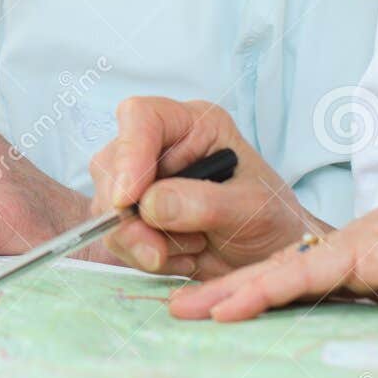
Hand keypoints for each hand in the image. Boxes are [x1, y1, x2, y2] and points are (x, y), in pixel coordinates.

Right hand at [90, 97, 322, 277]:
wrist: (270, 260)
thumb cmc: (271, 221)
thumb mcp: (252, 209)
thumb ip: (205, 203)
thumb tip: (149, 204)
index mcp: (193, 125)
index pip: (142, 117)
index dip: (129, 154)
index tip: (128, 200)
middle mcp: (161, 147)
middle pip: (111, 163)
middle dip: (130, 214)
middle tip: (159, 248)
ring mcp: (143, 182)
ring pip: (106, 205)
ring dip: (141, 240)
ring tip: (192, 248)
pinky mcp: (134, 217)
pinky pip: (116, 236)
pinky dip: (144, 255)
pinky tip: (183, 256)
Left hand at [168, 204, 377, 323]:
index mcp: (372, 247)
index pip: (303, 270)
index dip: (259, 288)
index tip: (222, 304)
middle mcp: (359, 237)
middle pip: (280, 265)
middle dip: (226, 286)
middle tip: (181, 304)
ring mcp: (363, 240)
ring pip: (281, 269)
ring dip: (230, 292)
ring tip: (186, 309)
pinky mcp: (369, 252)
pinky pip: (305, 278)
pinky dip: (263, 294)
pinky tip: (229, 309)